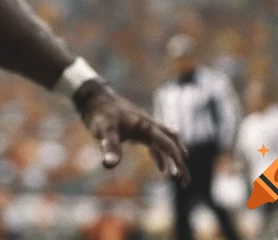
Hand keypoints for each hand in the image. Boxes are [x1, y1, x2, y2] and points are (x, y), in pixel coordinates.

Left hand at [73, 79, 190, 186]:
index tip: (181, 178)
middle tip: (184, 181)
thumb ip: (109, 146)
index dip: (177, 161)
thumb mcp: (104, 130)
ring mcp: (144, 126)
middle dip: (180, 161)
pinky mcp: (137, 129)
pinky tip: (161, 168)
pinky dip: (160, 155)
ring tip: (176, 177)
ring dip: (172, 158)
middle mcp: (149, 125)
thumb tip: (110, 164)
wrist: (93, 97)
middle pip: (173, 142)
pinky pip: (155, 143)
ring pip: (165, 143)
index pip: (168, 144)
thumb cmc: (99, 113)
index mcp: (146, 125)